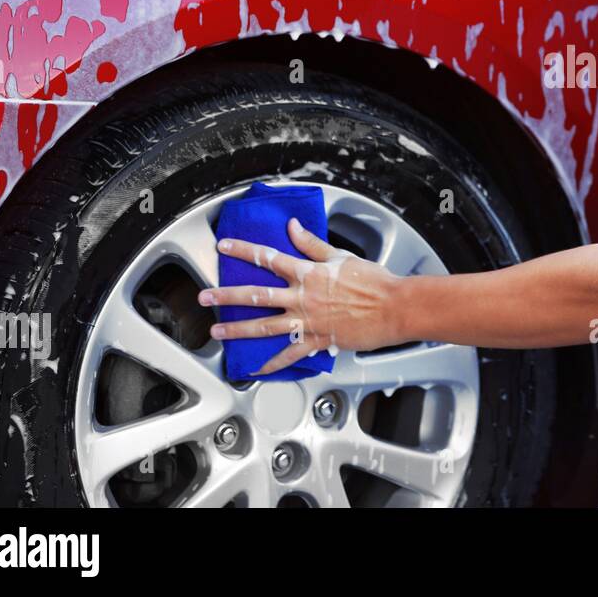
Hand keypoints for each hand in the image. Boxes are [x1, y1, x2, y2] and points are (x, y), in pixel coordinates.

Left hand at [200, 217, 406, 375]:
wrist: (393, 307)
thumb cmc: (373, 280)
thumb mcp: (341, 255)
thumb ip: (312, 243)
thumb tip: (293, 227)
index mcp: (308, 273)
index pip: (269, 258)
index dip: (244, 250)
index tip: (223, 247)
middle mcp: (302, 297)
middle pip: (257, 295)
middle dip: (227, 296)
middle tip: (204, 297)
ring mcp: (308, 321)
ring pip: (265, 326)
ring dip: (238, 329)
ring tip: (217, 331)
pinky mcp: (317, 341)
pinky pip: (290, 355)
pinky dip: (272, 364)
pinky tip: (256, 370)